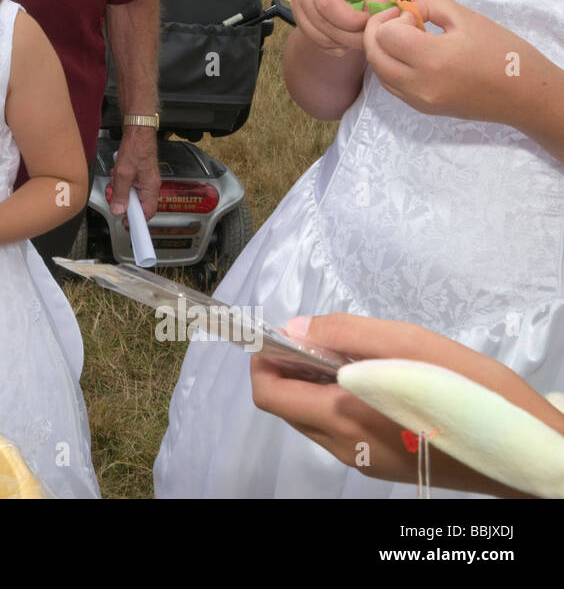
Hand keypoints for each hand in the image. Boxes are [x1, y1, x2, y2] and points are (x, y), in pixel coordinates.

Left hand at [108, 126, 159, 219]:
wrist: (138, 130)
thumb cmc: (135, 148)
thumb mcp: (123, 174)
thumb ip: (120, 194)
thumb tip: (119, 211)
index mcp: (151, 188)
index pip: (148, 212)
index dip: (136, 221)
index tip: (126, 224)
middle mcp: (150, 185)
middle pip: (138, 204)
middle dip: (124, 201)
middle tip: (114, 196)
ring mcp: (145, 179)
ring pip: (132, 193)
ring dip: (120, 189)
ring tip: (115, 179)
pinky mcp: (140, 172)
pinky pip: (130, 184)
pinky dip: (121, 181)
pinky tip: (117, 172)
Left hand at [251, 313, 563, 494]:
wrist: (527, 451)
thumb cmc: (474, 394)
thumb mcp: (411, 344)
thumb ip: (345, 333)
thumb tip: (296, 328)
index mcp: (343, 416)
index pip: (270, 393)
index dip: (265, 360)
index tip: (278, 334)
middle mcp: (343, 446)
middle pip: (286, 406)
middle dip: (289, 370)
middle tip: (320, 339)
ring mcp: (362, 460)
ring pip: (312, 418)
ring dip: (314, 385)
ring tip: (351, 356)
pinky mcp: (382, 465)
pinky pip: (339, 430)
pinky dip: (338, 401)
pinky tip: (373, 380)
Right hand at [290, 0, 391, 55]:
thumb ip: (379, 4)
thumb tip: (375, 25)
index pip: (327, 3)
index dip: (349, 20)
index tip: (368, 21)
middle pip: (321, 22)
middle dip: (349, 36)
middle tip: (368, 37)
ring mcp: (297, 2)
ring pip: (317, 35)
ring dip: (342, 42)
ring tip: (359, 35)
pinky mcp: (297, 17)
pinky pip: (315, 41)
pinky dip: (334, 45)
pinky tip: (347, 35)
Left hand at [363, 0, 530, 124]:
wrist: (524, 94)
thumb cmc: (502, 52)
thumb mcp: (467, 18)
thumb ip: (429, 5)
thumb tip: (404, 7)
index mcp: (433, 59)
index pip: (385, 35)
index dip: (392, 18)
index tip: (411, 13)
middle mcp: (419, 84)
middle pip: (374, 55)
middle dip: (376, 32)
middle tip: (395, 19)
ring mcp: (418, 100)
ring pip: (379, 72)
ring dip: (381, 50)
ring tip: (404, 36)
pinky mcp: (421, 108)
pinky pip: (391, 86)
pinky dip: (390, 67)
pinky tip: (409, 55)